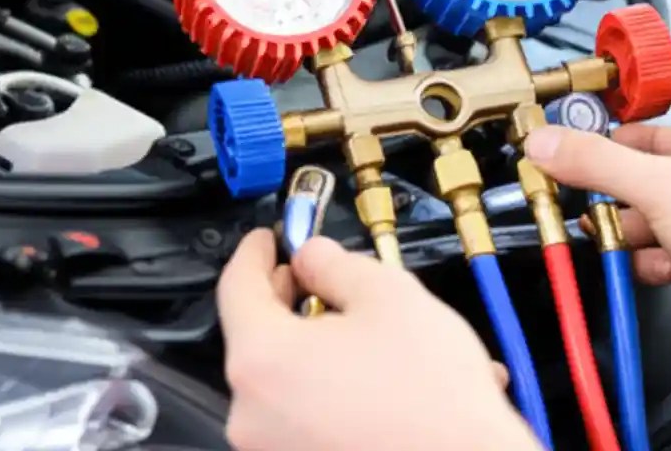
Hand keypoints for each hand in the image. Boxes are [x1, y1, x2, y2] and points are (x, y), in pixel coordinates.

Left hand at [217, 230, 537, 450]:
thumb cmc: (434, 404)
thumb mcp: (389, 297)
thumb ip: (334, 263)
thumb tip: (312, 257)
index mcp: (262, 360)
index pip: (236, 286)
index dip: (254, 252)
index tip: (265, 240)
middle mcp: (252, 413)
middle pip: (261, 335)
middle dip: (296, 301)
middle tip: (324, 282)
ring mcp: (271, 449)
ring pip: (291, 378)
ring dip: (329, 351)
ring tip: (383, 343)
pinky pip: (309, 415)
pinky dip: (340, 392)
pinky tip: (386, 383)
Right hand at [524, 78, 670, 371]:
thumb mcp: (658, 186)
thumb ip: (594, 162)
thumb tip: (545, 142)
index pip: (668, 91)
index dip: (629, 95)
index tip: (587, 104)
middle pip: (643, 154)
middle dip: (610, 175)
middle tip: (575, 180)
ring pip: (645, 202)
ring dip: (624, 222)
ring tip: (612, 234)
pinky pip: (658, 241)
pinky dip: (648, 255)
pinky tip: (655, 264)